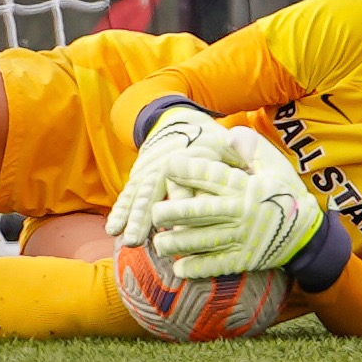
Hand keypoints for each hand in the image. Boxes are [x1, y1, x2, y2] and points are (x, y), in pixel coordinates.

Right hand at [106, 104, 240, 246]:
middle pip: (153, 191)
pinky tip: (112, 229)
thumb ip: (238, 160)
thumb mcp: (228, 146)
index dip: (180, 202)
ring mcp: (149, 169)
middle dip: (143, 216)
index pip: (185, 182)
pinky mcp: (139, 175)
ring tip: (119, 237)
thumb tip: (249, 171)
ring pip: (137, 194)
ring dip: (127, 217)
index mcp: (190, 156)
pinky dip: (119, 210)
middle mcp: (165, 163)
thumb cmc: (212, 143)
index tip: (179, 228)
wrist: (180, 122)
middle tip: (136, 240)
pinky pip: (128, 194)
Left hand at [150, 127, 322, 278]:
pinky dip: (197, 268)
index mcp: (245, 186)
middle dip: (173, 212)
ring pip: (204, 240)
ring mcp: (242, 238)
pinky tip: (179, 268)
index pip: (211, 176)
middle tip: (154, 213)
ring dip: (178, 243)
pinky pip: (218, 265)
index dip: (187, 170)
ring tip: (159, 244)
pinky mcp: (244, 259)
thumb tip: (228, 135)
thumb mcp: (274, 164)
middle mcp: (241, 212)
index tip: (167, 166)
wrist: (309, 233)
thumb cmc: (285, 192)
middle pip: (201, 211)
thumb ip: (250, 147)